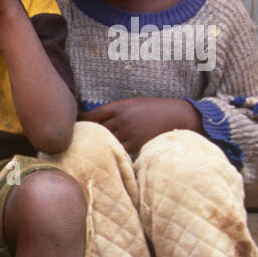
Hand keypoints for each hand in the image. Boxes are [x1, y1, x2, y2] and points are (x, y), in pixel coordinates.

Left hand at [80, 97, 201, 153]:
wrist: (178, 116)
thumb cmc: (156, 108)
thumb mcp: (136, 103)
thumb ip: (118, 110)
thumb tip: (98, 117)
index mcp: (120, 106)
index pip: (94, 114)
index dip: (84, 121)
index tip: (78, 125)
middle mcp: (122, 118)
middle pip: (97, 129)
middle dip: (91, 134)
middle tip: (83, 140)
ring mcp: (129, 132)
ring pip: (107, 140)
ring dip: (101, 144)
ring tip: (93, 149)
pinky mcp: (136, 143)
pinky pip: (119, 150)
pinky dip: (114, 151)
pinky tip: (110, 154)